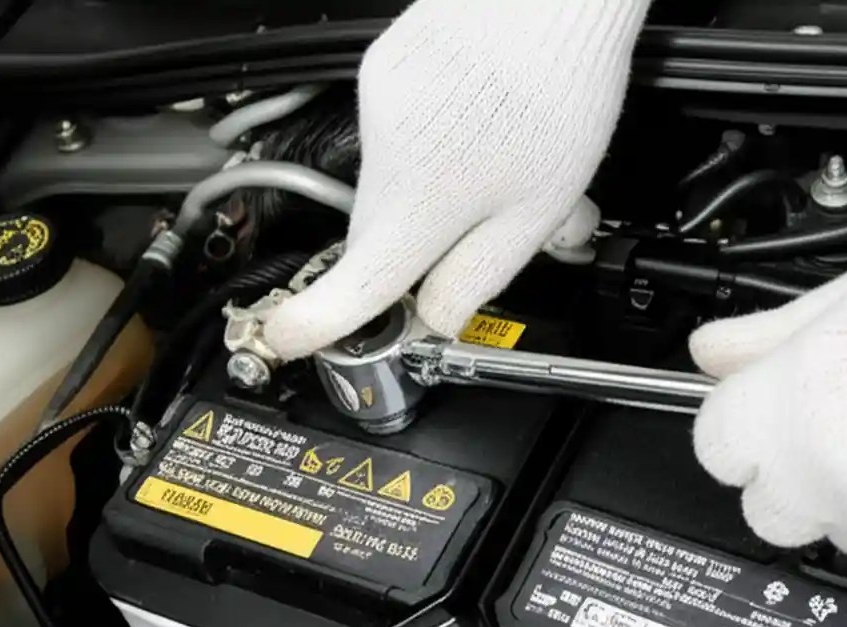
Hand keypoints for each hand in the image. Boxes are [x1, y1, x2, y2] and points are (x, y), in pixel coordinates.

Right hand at [263, 0, 650, 358]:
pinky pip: (398, 128)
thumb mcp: (537, 212)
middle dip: (414, 249)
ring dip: (432, 188)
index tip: (288, 339)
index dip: (317, 322)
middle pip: (378, 231)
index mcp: (419, 201)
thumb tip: (439, 317)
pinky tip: (482, 119)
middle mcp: (385, 151)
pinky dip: (433, 139)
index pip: (353, 283)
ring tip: (500, 157)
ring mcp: (379, 103)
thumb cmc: (558, 90)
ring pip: (392, 177)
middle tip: (476, 235)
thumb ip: (478, 273)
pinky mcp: (387, 68)